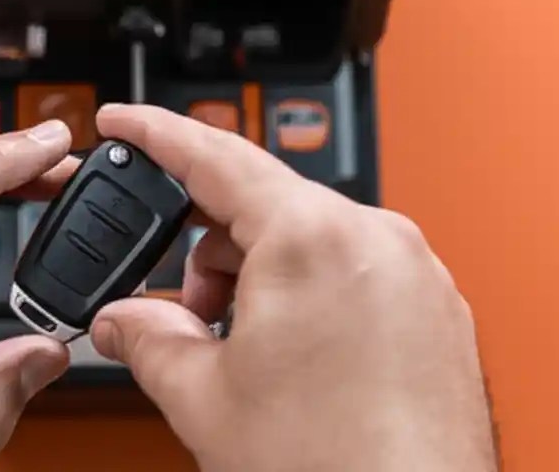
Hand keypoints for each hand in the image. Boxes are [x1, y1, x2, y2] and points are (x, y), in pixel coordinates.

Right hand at [90, 105, 496, 471]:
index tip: (126, 122)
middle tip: (181, 314)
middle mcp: (376, 237)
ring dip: (260, 276)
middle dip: (207, 248)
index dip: (156, 134)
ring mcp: (416, 272)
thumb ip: (147, 340)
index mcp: (312, 236)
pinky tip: (293, 358)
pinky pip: (357, 271)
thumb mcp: (206, 399)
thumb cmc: (338, 470)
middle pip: (264, 204)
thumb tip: (121, 320)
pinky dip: (312, 294)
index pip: (214, 155)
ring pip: (311, 239)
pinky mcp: (437, 309)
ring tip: (242, 352)